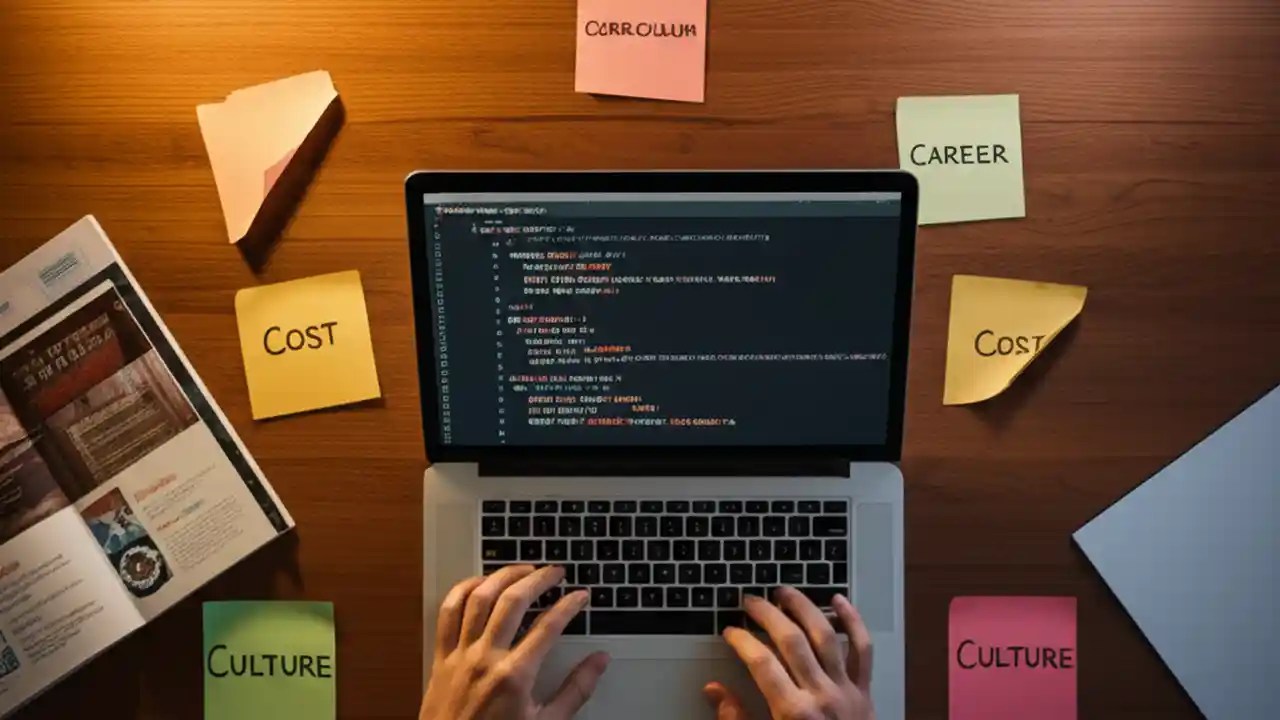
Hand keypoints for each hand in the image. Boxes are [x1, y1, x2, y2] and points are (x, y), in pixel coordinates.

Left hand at [420, 565, 609, 719]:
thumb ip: (575, 690)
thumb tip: (600, 662)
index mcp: (515, 676)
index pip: (549, 626)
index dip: (569, 605)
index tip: (580, 595)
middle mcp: (486, 658)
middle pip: (514, 601)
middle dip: (539, 579)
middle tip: (555, 572)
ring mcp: (461, 654)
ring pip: (480, 598)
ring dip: (503, 576)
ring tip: (523, 569)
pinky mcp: (441, 656)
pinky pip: (448, 611)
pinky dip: (463, 590)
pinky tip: (480, 583)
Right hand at [706, 588, 874, 719]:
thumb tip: (713, 690)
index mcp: (792, 714)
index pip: (761, 662)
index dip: (742, 641)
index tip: (730, 631)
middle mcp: (821, 696)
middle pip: (791, 640)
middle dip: (767, 615)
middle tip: (750, 601)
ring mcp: (847, 691)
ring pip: (826, 635)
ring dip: (804, 608)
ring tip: (785, 592)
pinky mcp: (866, 692)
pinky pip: (864, 649)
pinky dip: (853, 621)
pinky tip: (839, 600)